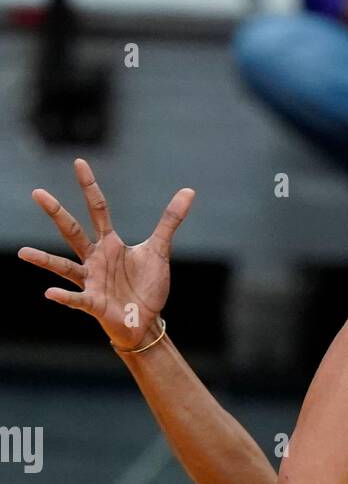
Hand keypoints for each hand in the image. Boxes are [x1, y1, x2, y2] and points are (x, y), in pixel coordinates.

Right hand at [18, 158, 194, 349]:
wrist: (145, 321)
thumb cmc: (147, 286)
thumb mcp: (160, 250)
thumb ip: (170, 221)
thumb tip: (189, 191)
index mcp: (110, 243)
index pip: (97, 208)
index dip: (89, 186)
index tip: (79, 163)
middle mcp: (95, 259)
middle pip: (72, 231)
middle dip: (56, 213)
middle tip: (37, 193)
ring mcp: (91, 280)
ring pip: (64, 267)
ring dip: (44, 260)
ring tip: (23, 252)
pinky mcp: (93, 303)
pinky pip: (76, 299)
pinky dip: (64, 297)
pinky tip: (49, 293)